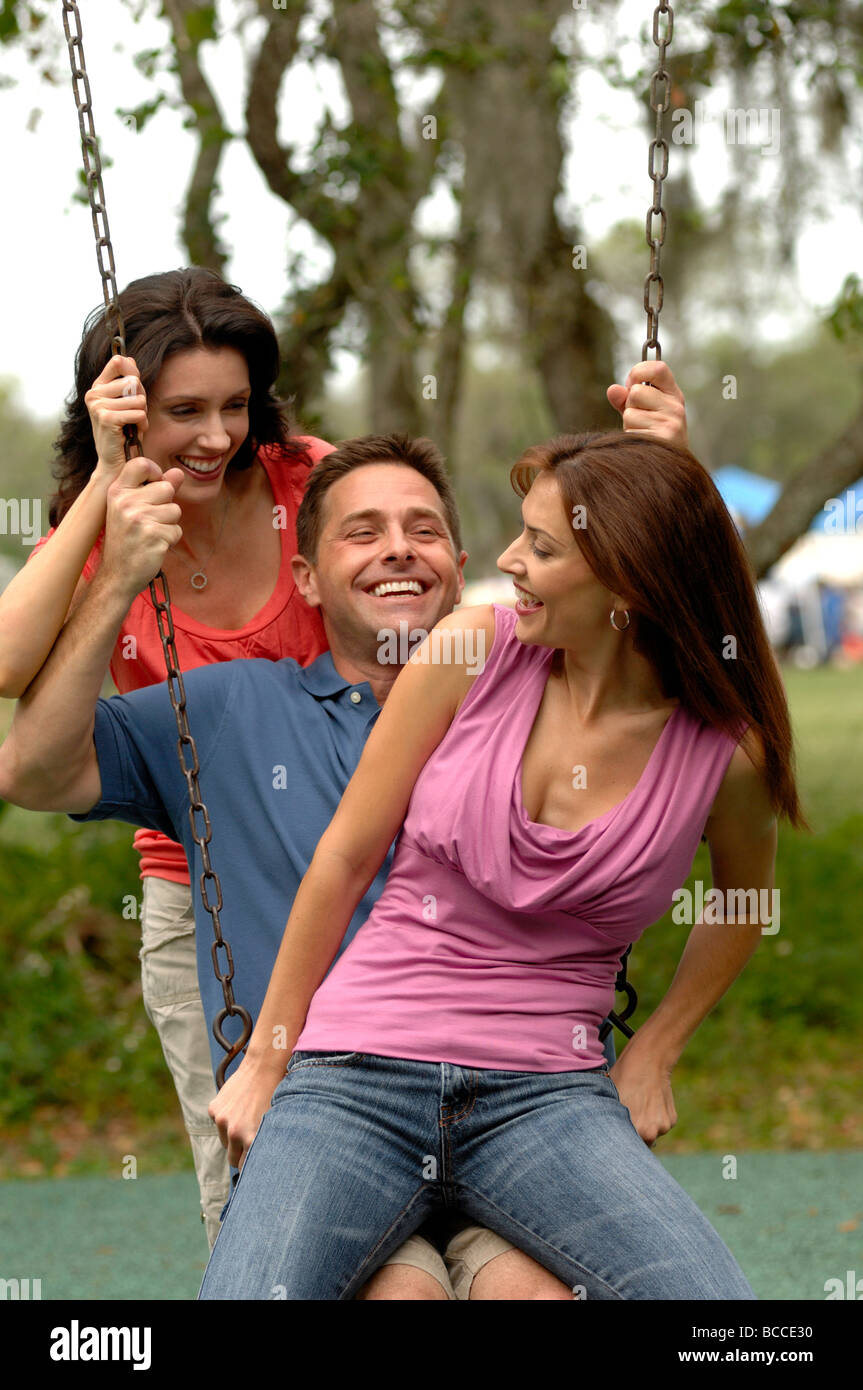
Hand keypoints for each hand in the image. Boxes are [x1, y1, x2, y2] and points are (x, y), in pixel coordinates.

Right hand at [86, 355, 149, 475]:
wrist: (115, 462)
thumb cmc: (124, 432)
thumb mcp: (128, 403)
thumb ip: (129, 381)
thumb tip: (128, 358)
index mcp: (98, 387)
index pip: (119, 362)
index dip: (134, 375)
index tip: (132, 392)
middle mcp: (94, 393)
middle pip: (134, 382)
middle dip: (141, 401)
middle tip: (132, 417)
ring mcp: (98, 405)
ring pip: (139, 400)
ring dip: (142, 416)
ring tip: (131, 426)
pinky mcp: (106, 418)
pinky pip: (139, 414)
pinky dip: (142, 425)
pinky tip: (132, 433)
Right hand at [100, 456, 184, 597]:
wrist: (117, 575)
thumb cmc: (126, 540)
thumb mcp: (132, 509)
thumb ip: (156, 488)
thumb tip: (178, 473)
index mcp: (117, 492)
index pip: (141, 463)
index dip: (154, 471)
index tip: (153, 485)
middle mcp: (126, 502)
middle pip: (166, 488)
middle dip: (165, 505)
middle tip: (148, 521)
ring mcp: (140, 519)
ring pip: (175, 510)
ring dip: (168, 524)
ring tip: (149, 534)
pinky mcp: (154, 536)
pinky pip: (177, 530)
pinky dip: (170, 540)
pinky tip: (153, 546)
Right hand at [208, 1057, 281, 1169]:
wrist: (263, 1068)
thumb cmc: (275, 1096)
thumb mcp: (275, 1124)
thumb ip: (264, 1145)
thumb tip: (260, 1166)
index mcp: (252, 1139)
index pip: (245, 1168)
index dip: (250, 1166)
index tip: (254, 1166)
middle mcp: (235, 1133)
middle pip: (232, 1158)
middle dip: (239, 1154)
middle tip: (250, 1143)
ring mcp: (223, 1121)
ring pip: (224, 1141)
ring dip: (232, 1136)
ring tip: (247, 1119)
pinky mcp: (214, 1109)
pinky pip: (218, 1122)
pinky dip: (226, 1118)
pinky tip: (239, 1106)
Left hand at [607, 360, 688, 449]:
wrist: (669, 468)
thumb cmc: (653, 437)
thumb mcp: (642, 413)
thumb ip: (626, 400)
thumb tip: (612, 389)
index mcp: (673, 395)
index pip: (658, 368)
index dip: (639, 372)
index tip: (632, 384)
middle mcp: (676, 406)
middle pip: (636, 392)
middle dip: (630, 406)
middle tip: (640, 419)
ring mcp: (671, 423)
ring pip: (630, 412)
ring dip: (629, 424)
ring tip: (642, 433)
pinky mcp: (662, 438)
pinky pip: (630, 430)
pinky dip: (630, 437)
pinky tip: (642, 444)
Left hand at [608, 1044, 677, 1147]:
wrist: (649, 1061)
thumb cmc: (623, 1078)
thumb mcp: (610, 1101)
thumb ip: (611, 1122)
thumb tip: (603, 1135)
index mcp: (635, 1129)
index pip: (625, 1148)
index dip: (619, 1144)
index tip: (614, 1139)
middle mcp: (652, 1132)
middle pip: (639, 1144)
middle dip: (632, 1137)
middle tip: (626, 1122)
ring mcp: (664, 1126)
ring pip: (650, 1135)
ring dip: (644, 1127)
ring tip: (638, 1108)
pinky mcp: (672, 1120)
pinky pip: (660, 1126)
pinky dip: (655, 1119)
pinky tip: (648, 1104)